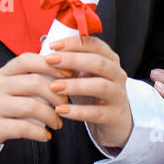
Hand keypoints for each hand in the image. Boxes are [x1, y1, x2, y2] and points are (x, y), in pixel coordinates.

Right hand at [0, 52, 69, 163]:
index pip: (27, 60)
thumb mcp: (3, 88)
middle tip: (65, 105)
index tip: (68, 75)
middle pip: (34, 82)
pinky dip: (40, 133)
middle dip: (57, 94)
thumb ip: (25, 80)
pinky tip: (45, 136)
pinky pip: (23, 128)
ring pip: (31, 106)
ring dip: (51, 116)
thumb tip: (61, 76)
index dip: (51, 65)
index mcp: (1, 74)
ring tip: (57, 123)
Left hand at [45, 36, 132, 152]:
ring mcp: (118, 95)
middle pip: (98, 62)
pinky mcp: (114, 115)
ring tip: (53, 87)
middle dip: (72, 60)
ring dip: (75, 85)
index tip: (53, 45)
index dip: (74, 43)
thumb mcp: (85, 74)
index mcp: (110, 59)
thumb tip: (46, 48)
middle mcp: (117, 74)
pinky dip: (77, 111)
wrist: (113, 119)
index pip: (95, 45)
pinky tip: (60, 110)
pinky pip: (96, 113)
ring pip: (100, 86)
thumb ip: (71, 62)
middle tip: (49, 60)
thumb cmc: (93, 92)